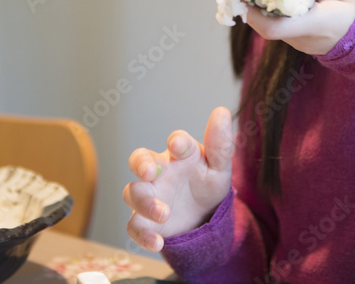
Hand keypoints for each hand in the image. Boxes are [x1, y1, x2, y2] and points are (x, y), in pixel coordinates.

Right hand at [123, 106, 233, 251]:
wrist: (205, 220)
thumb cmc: (208, 184)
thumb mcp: (220, 168)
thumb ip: (220, 144)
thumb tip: (221, 111)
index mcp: (179, 155)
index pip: (176, 142)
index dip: (177, 142)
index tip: (179, 146)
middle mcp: (160, 172)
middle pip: (140, 160)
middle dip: (141, 163)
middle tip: (150, 171)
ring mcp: (149, 195)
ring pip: (133, 192)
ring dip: (144, 202)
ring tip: (164, 213)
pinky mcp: (145, 220)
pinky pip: (135, 226)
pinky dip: (142, 235)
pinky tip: (157, 243)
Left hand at [246, 0, 354, 55]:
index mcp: (313, 25)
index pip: (273, 27)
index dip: (253, 12)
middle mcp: (302, 39)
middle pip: (267, 27)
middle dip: (253, 6)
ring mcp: (301, 44)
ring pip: (272, 28)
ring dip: (263, 8)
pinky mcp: (302, 43)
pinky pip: (282, 29)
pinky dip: (274, 13)